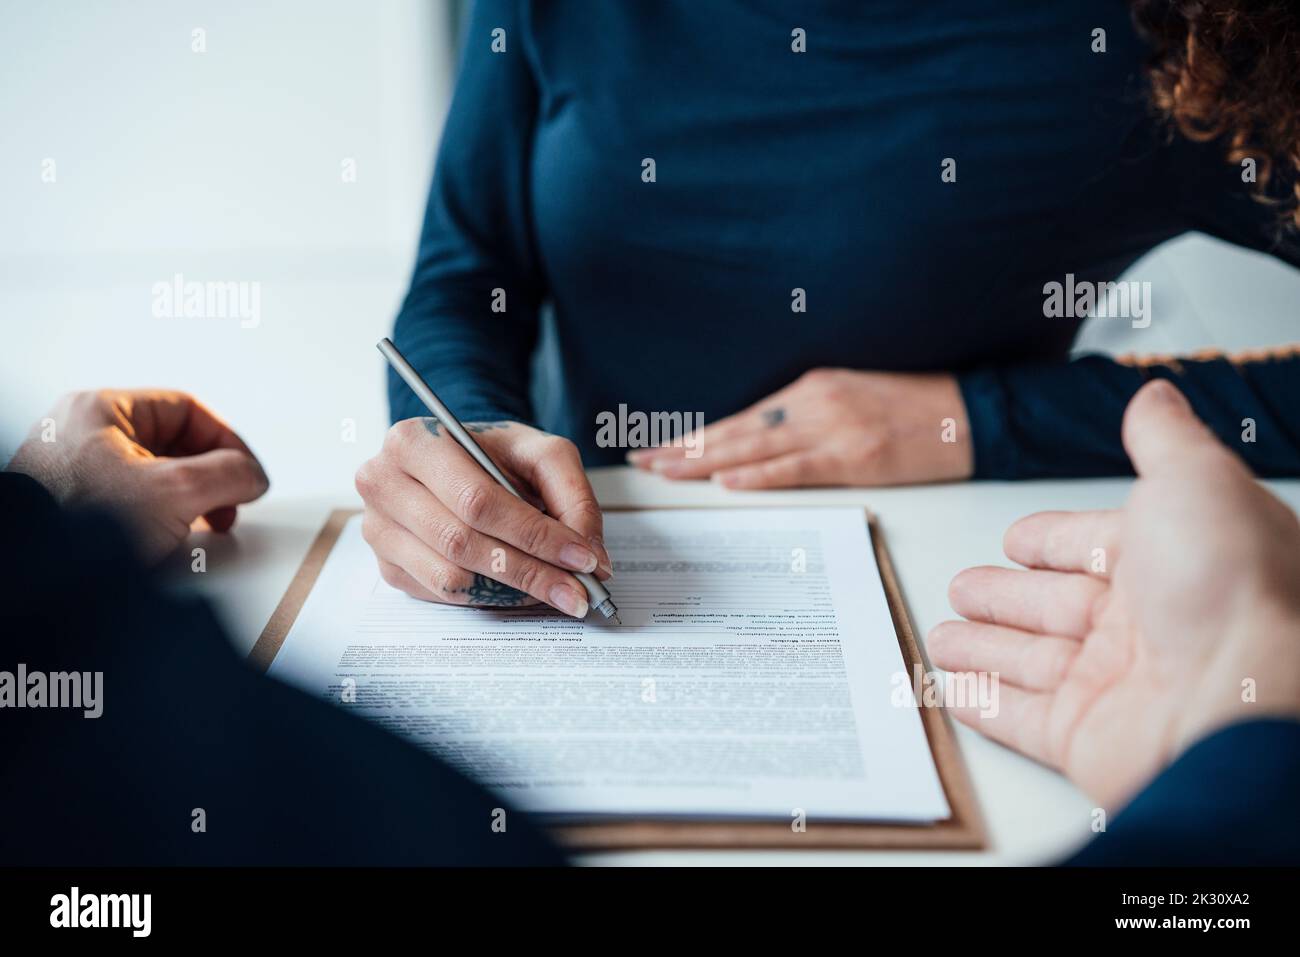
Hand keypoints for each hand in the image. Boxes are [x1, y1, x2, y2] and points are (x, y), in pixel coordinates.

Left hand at [6, 389, 268, 561]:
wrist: (31, 578)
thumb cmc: (74, 525)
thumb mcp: (175, 491)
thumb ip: (228, 475)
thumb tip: (252, 476)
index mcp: (100, 409)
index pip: (187, 409)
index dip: (228, 441)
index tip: (247, 473)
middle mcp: (83, 434)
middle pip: (174, 443)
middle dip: (211, 478)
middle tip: (229, 505)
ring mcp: (75, 471)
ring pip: (156, 475)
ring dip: (190, 501)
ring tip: (203, 528)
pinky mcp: (74, 506)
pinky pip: (134, 501)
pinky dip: (162, 517)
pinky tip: (171, 541)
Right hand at [354, 419, 612, 616]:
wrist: (457, 460)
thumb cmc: (495, 454)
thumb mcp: (540, 454)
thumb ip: (573, 497)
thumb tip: (592, 558)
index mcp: (415, 442)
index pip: (478, 500)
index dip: (534, 534)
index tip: (583, 559)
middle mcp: (383, 483)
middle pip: (461, 541)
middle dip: (531, 571)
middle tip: (579, 590)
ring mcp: (378, 529)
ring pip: (450, 576)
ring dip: (512, 591)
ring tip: (556, 589)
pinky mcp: (387, 566)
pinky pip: (441, 594)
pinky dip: (486, 596)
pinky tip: (518, 587)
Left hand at [626, 368, 972, 487]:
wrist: (970, 414)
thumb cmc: (913, 409)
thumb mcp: (851, 397)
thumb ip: (806, 415)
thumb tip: (760, 442)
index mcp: (809, 389)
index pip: (740, 419)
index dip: (697, 436)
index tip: (660, 445)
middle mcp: (812, 404)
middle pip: (735, 432)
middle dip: (685, 449)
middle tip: (643, 461)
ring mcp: (832, 430)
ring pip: (753, 450)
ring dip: (704, 464)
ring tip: (665, 473)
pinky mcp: (854, 457)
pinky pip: (795, 469)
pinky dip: (759, 476)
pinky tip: (727, 483)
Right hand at [929, 380, 1299, 807]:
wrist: (1241, 703)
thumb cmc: (1231, 589)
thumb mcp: (1194, 480)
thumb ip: (1163, 438)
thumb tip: (1156, 396)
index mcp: (1173, 561)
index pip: (1094, 547)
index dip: (1052, 541)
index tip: (1017, 541)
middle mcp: (1146, 624)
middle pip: (1054, 605)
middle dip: (1004, 596)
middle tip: (962, 589)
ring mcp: (1113, 685)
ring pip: (1030, 660)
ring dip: (983, 648)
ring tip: (940, 637)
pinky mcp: (1084, 738)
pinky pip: (1020, 719)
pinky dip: (985, 705)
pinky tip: (955, 691)